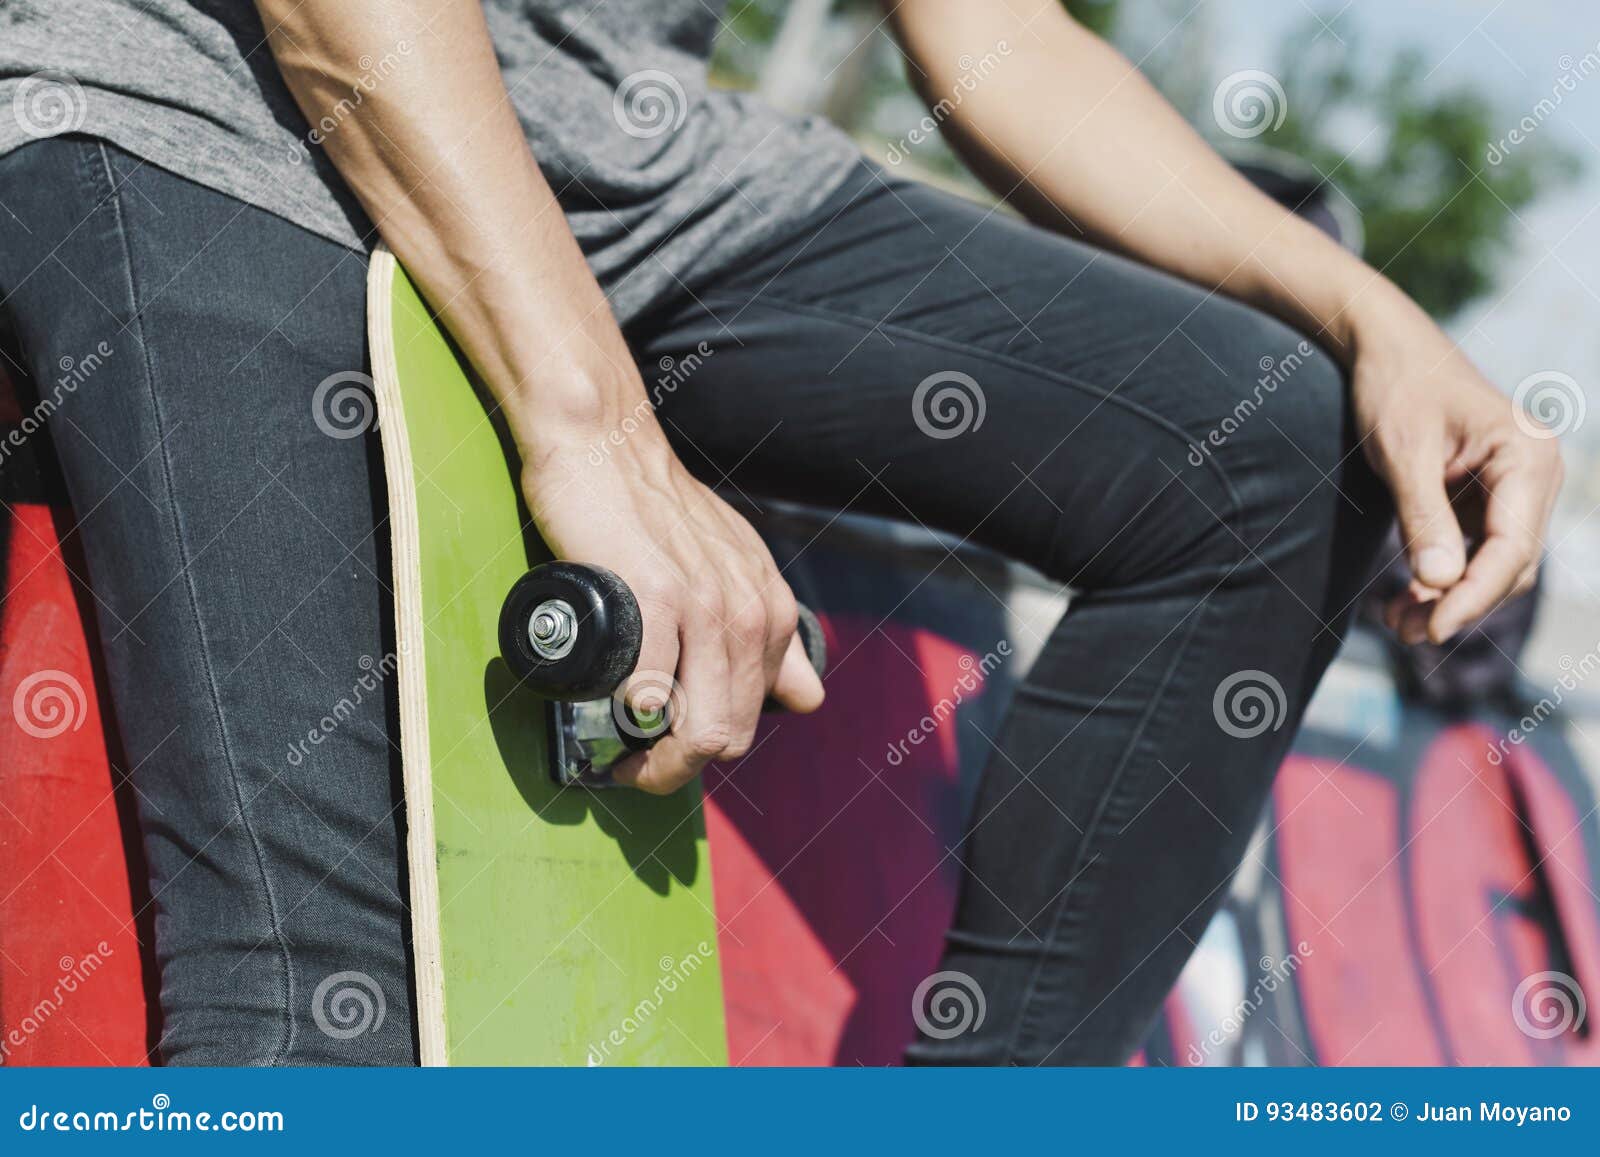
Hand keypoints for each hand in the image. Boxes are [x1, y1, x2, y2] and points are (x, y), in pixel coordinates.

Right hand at [518, 421, 823, 793]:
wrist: (606, 447)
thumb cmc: (657, 512)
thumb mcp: (737, 568)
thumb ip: (769, 631)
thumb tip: (805, 697)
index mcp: (772, 611)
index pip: (756, 716)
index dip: (711, 746)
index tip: (670, 746)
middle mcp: (750, 613)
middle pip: (730, 735)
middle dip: (680, 768)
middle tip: (637, 767)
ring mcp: (705, 608)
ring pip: (701, 731)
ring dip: (656, 763)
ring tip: (622, 758)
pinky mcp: (654, 599)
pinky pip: (651, 694)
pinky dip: (629, 717)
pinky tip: (611, 710)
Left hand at [1349, 291, 1562, 644]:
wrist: (1382, 348)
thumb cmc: (1395, 386)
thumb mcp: (1403, 453)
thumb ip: (1424, 517)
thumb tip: (1441, 582)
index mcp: (1529, 455)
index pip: (1513, 546)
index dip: (1475, 595)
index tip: (1435, 627)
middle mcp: (1534, 474)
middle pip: (1509, 563)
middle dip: (1459, 603)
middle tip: (1406, 634)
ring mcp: (1513, 488)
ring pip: (1491, 564)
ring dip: (1449, 598)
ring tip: (1398, 625)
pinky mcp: (1485, 498)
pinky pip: (1473, 551)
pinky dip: (1442, 578)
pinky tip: (1404, 600)